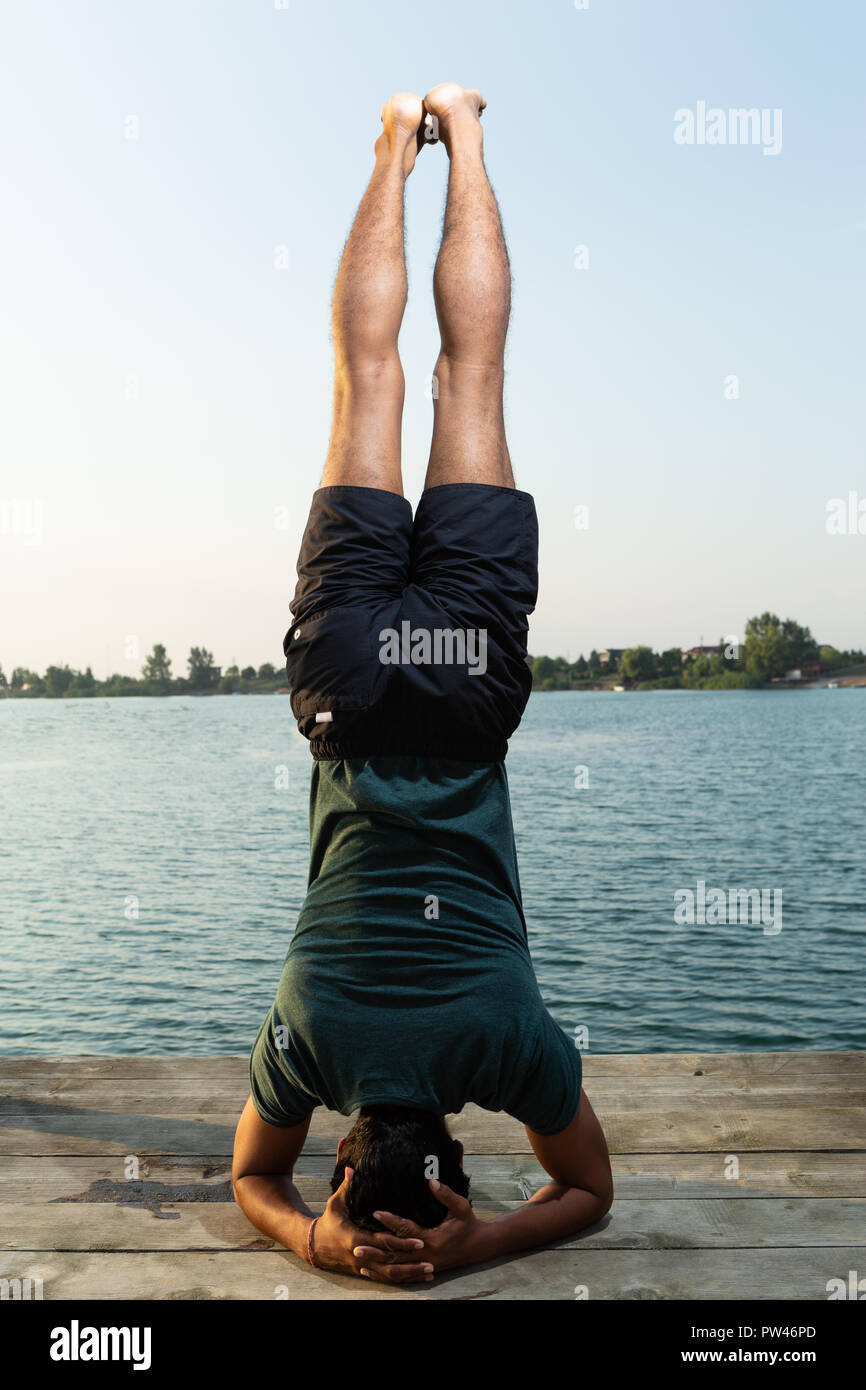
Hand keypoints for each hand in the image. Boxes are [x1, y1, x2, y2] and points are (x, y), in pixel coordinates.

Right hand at [311, 1167, 434, 1283]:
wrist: (315, 1247)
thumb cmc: (328, 1222)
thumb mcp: (335, 1204)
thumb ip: (347, 1187)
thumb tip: (352, 1168)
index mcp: (356, 1239)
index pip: (384, 1242)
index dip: (402, 1242)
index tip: (420, 1241)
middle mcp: (362, 1256)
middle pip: (390, 1263)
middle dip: (411, 1263)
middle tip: (431, 1261)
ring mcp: (363, 1267)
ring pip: (389, 1275)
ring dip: (410, 1275)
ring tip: (429, 1273)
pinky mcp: (365, 1272)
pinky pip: (385, 1278)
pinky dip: (401, 1280)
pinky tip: (416, 1278)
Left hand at [359, 1178, 482, 1277]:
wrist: (479, 1246)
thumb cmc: (468, 1223)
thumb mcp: (461, 1207)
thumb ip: (446, 1195)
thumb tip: (432, 1182)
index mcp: (433, 1239)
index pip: (408, 1231)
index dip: (391, 1221)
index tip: (375, 1212)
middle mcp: (426, 1255)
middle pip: (396, 1254)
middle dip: (376, 1250)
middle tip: (356, 1245)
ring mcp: (424, 1266)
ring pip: (396, 1268)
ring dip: (377, 1264)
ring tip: (358, 1258)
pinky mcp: (423, 1271)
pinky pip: (400, 1275)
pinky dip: (384, 1273)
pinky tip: (370, 1271)